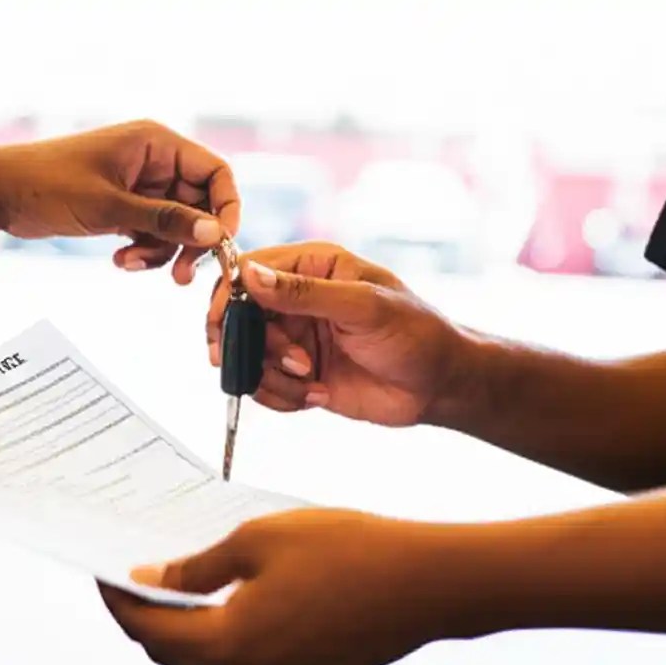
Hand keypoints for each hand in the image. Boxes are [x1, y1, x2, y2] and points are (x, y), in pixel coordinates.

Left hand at [0, 119, 238, 284]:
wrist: (0, 193)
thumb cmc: (49, 185)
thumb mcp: (111, 207)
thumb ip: (166, 221)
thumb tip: (216, 234)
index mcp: (156, 143)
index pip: (215, 173)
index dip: (226, 208)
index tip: (221, 243)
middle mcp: (153, 161)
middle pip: (199, 206)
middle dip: (188, 242)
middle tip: (180, 277)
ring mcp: (139, 185)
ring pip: (175, 225)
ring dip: (160, 251)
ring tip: (130, 264)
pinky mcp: (124, 207)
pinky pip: (152, 233)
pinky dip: (143, 251)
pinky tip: (119, 260)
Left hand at [100, 509, 474, 664]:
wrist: (428, 584)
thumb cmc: (349, 552)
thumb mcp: (259, 540)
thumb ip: (199, 565)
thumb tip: (155, 578)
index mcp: (229, 644)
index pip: (148, 629)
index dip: (118, 599)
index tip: (104, 570)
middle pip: (175, 652)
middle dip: (148, 615)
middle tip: (136, 573)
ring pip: (214, 659)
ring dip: (190, 625)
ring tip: (182, 577)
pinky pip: (252, 660)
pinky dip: (230, 632)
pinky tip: (235, 595)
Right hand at [206, 242, 467, 425]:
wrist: (439, 386)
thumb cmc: (416, 333)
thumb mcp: (362, 307)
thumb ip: (303, 292)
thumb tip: (250, 275)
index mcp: (312, 266)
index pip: (248, 271)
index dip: (230, 298)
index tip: (226, 326)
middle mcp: (296, 300)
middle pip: (239, 318)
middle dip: (256, 347)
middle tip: (291, 363)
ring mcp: (294, 338)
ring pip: (248, 357)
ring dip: (273, 378)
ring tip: (314, 382)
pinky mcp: (297, 374)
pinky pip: (263, 387)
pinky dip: (282, 398)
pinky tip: (318, 396)